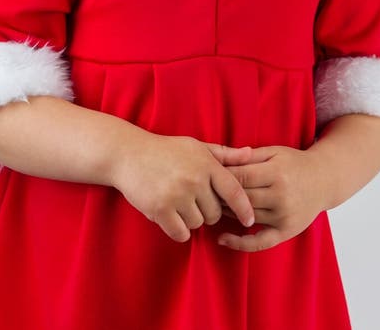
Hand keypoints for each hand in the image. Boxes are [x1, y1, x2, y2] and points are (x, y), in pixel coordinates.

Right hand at [112, 131, 255, 242]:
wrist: (128, 154)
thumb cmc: (166, 150)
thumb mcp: (196, 146)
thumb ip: (225, 154)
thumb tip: (251, 154)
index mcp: (206, 163)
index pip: (234, 191)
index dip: (244, 208)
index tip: (250, 221)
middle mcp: (194, 179)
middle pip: (215, 213)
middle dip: (207, 212)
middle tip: (192, 200)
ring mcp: (177, 195)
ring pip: (198, 224)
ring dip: (191, 220)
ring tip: (178, 203)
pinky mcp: (160, 209)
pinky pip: (181, 233)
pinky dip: (178, 230)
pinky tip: (171, 217)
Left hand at [216, 145, 326, 252]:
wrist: (324, 180)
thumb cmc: (294, 163)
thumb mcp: (274, 152)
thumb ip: (249, 156)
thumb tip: (221, 159)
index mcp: (277, 173)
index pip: (241, 177)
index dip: (221, 177)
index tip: (206, 175)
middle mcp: (281, 196)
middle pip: (242, 198)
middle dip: (221, 195)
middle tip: (204, 192)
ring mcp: (284, 216)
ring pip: (247, 217)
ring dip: (227, 213)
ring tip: (212, 206)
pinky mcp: (287, 231)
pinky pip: (261, 242)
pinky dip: (240, 244)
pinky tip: (223, 239)